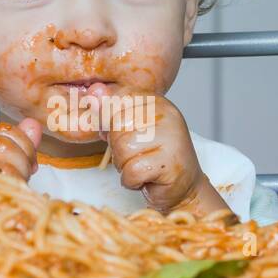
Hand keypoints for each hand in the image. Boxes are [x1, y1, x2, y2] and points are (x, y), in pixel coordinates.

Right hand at [0, 118, 41, 193]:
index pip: (1, 130)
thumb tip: (34, 124)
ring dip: (18, 177)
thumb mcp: (4, 170)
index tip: (32, 162)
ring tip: (17, 189)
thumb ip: (20, 147)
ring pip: (2, 164)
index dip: (24, 142)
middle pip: (3, 144)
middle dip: (23, 160)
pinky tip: (11, 198)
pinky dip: (11, 192)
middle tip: (26, 176)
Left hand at [87, 83, 229, 217]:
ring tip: (143, 166)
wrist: (184, 186)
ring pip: (122, 149)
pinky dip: (132, 181)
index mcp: (157, 101)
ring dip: (125, 165)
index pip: (118, 100)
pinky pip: (131, 171)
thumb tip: (93, 91)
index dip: (112, 123)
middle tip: (137, 155)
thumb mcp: (129, 128)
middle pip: (117, 125)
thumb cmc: (153, 156)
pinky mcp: (169, 164)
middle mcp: (167, 115)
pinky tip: (146, 178)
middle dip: (118, 147)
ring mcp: (171, 139)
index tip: (128, 135)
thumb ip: (109, 111)